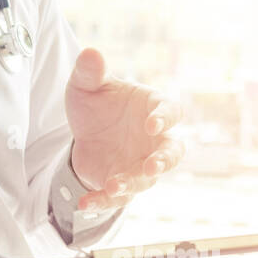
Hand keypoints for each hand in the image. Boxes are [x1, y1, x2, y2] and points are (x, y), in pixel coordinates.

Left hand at [65, 47, 184, 211]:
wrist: (85, 132)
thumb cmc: (97, 102)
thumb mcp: (86, 85)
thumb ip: (90, 71)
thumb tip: (91, 53)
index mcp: (154, 109)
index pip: (172, 112)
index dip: (166, 118)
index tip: (152, 122)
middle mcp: (154, 140)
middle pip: (172, 153)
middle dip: (164, 161)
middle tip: (153, 166)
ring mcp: (141, 164)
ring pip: (146, 180)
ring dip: (132, 183)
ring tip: (113, 186)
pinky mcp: (124, 183)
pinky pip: (118, 198)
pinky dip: (102, 202)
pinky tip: (84, 204)